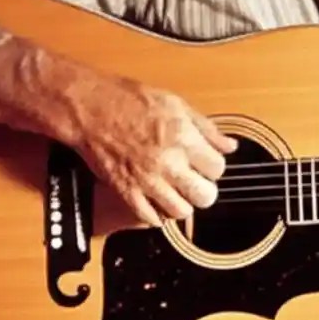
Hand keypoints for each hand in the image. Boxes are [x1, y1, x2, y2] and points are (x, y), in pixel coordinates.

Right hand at [69, 78, 237, 226]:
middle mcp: (167, 162)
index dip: (213, 166)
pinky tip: (156, 199)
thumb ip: (206, 128)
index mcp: (183, 137)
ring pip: (181, 211)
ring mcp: (146, 180)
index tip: (205, 163)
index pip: (218, 168)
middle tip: (195, 180)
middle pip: (205, 196)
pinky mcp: (126, 192)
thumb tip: (229, 145)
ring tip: (176, 191)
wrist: (90, 109)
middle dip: (203, 189)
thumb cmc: (128, 100)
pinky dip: (157, 213)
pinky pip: (151, 218)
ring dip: (182, 203)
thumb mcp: (176, 104)